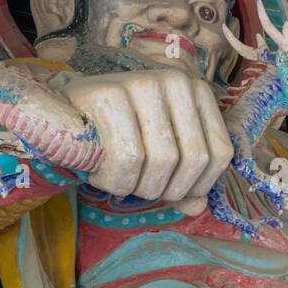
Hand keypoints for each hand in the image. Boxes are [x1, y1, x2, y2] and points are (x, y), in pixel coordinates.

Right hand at [61, 70, 232, 208]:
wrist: (66, 114)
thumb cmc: (121, 136)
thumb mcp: (160, 155)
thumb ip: (183, 182)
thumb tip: (198, 207)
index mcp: (198, 93)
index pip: (220, 154)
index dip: (198, 186)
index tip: (173, 193)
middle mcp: (177, 81)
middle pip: (193, 159)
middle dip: (167, 189)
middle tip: (141, 190)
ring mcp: (144, 84)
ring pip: (162, 160)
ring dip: (138, 187)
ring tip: (120, 180)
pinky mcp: (110, 93)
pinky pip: (128, 159)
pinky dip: (115, 181)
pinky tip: (100, 174)